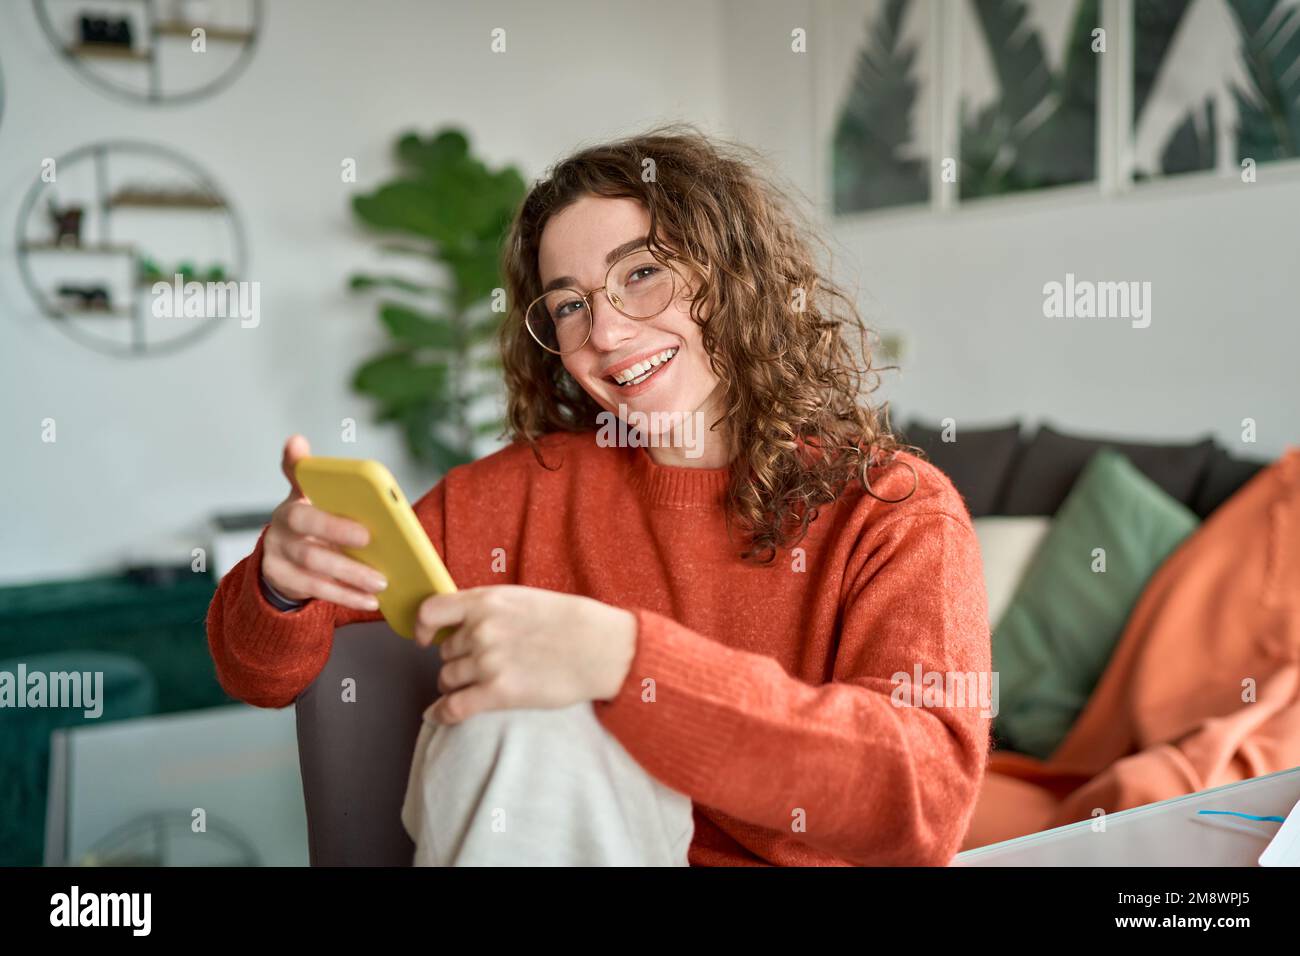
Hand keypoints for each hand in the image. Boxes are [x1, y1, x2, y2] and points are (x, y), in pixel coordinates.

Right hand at [259, 434, 387, 610]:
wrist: (284, 562)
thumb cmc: (313, 528)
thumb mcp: (316, 502)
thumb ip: (321, 481)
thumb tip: (296, 440)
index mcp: (294, 498)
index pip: (295, 477)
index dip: (299, 467)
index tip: (311, 454)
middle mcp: (279, 524)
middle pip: (306, 523)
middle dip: (336, 529)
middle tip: (369, 537)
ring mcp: (276, 553)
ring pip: (312, 562)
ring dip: (349, 572)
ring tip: (381, 580)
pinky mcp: (281, 579)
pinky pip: (314, 590)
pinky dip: (345, 595)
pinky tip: (370, 599)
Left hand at [414, 585, 636, 723]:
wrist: (601, 647)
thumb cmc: (570, 622)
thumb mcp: (524, 599)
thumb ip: (490, 608)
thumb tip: (463, 625)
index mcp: (487, 601)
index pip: (432, 611)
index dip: (423, 627)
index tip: (425, 638)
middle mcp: (482, 630)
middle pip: (446, 652)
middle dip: (458, 660)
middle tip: (480, 666)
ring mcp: (489, 661)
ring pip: (448, 679)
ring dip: (456, 685)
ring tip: (476, 687)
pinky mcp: (499, 692)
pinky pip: (455, 707)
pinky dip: (442, 713)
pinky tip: (440, 717)